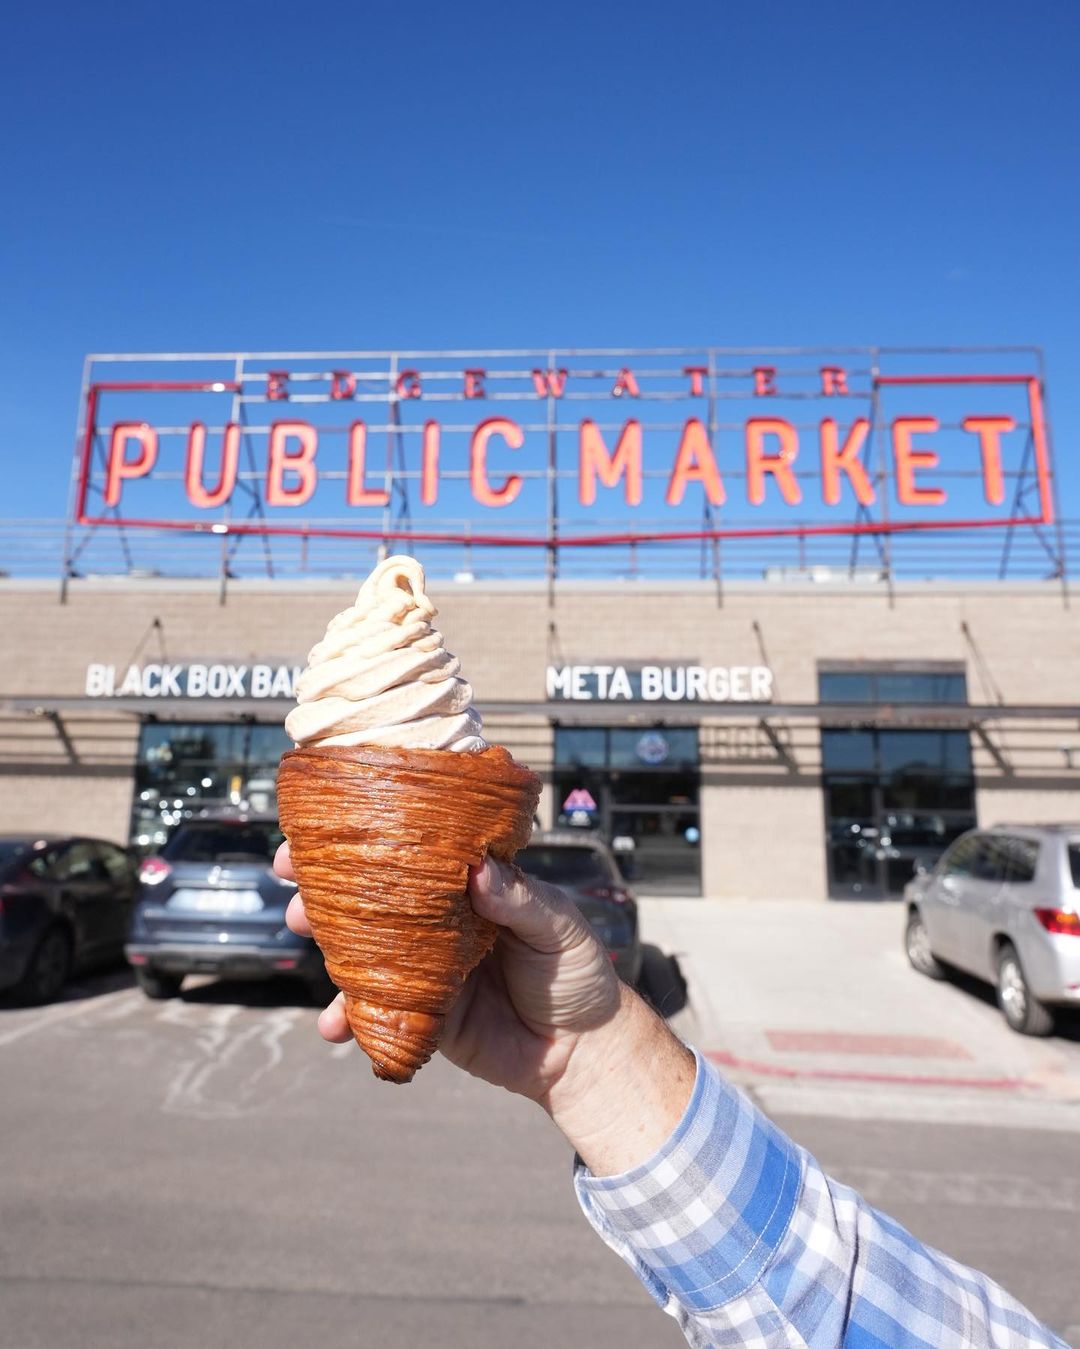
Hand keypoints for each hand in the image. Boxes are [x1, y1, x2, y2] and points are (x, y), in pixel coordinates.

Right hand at [275, 842, 619, 1099]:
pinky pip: (373, 1011)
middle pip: (371, 896)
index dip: (371, 837)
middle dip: (324, 883)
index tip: (326, 824)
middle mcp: (438, 922)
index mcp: (469, 887)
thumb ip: (519, 900)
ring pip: (361, 949)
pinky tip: (332, 1025)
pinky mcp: (420, 1015)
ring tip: (302, 930)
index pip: (412, 852)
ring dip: (324, 940)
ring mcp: (424, 968)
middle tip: (291, 875)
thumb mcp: (557, 926)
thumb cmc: (580, 972)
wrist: (585, 1052)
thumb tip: (476, 869)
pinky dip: (347, 1017)